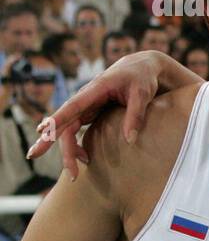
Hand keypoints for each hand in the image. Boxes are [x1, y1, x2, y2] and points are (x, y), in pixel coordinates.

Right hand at [28, 50, 171, 177]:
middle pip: (63, 122)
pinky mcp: (90, 112)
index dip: (56, 119)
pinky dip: (77, 145)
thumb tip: (129, 140)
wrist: (141, 67)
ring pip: (68, 129)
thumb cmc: (141, 78)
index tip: (42, 131)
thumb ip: (135, 115)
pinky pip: (76, 130)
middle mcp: (85, 99)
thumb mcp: (142, 94)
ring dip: (67, 150)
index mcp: (95, 90)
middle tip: (34, 156)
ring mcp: (86, 106)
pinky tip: (84, 159)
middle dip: (49, 140)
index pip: (71, 106)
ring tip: (73, 173)